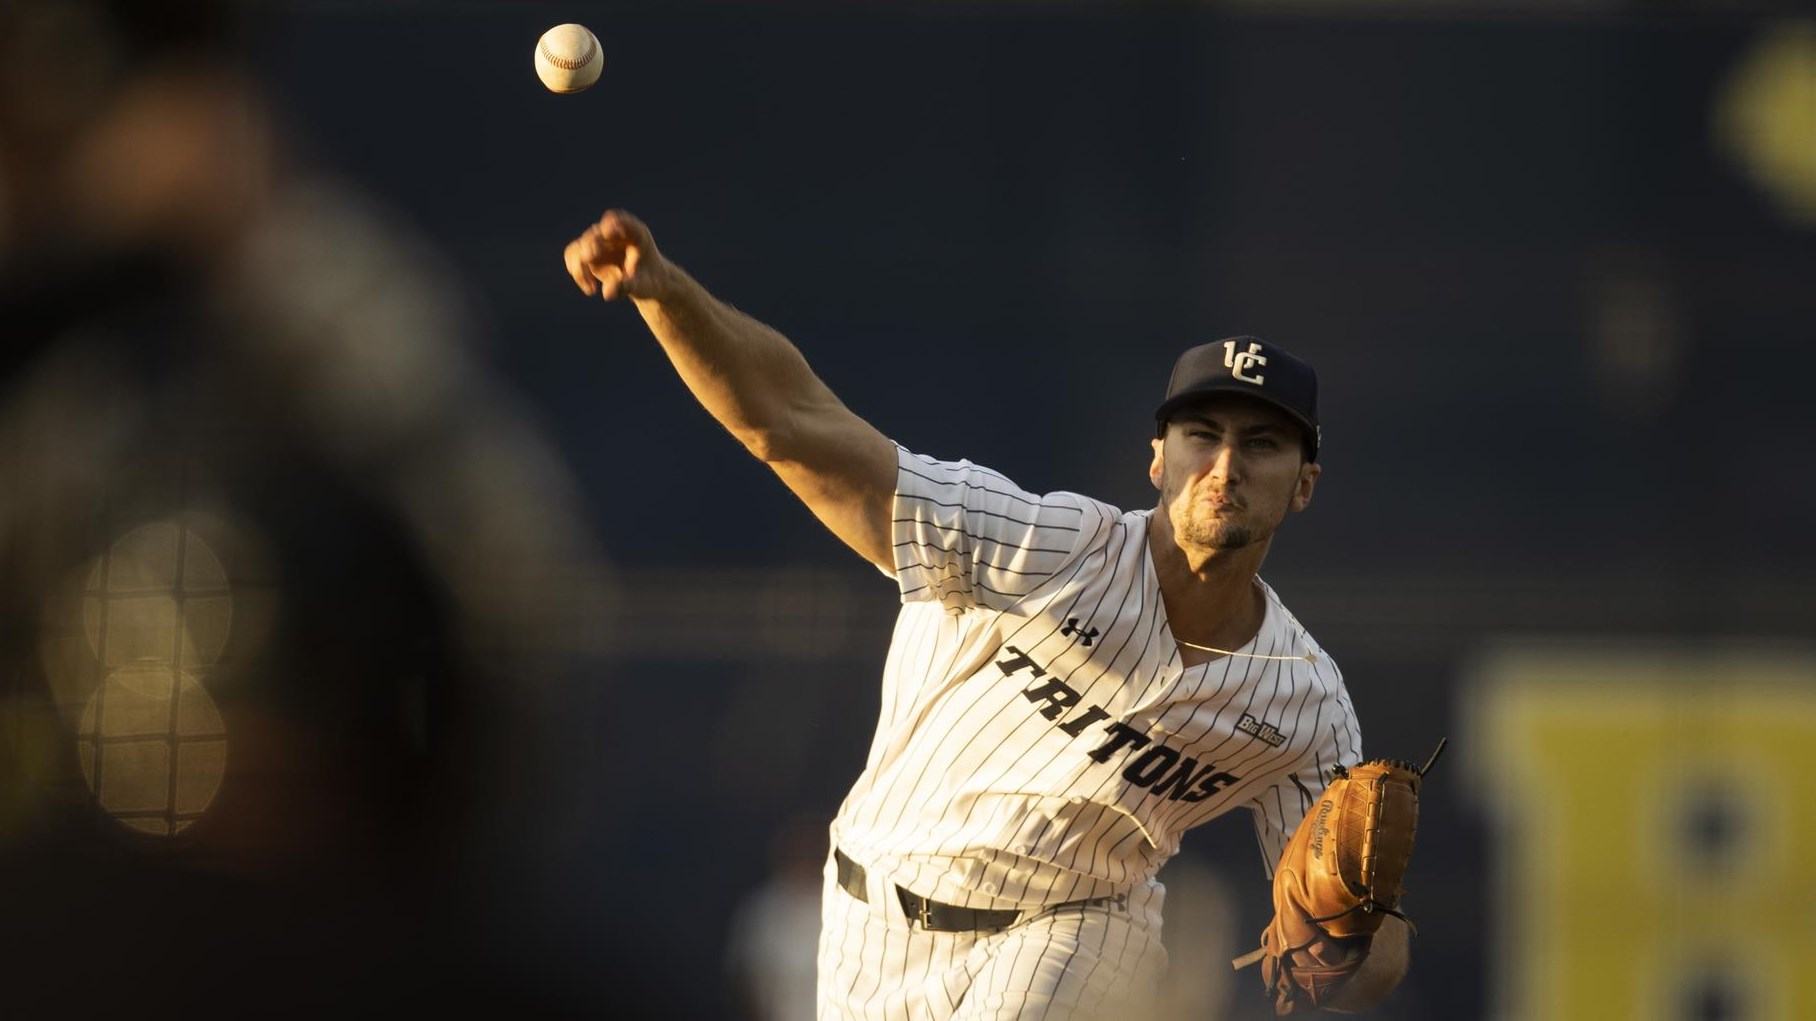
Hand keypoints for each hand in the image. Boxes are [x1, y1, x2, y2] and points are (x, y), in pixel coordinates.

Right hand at [562, 209, 676, 300]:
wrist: (648, 283)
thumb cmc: (650, 281)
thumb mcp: (643, 285)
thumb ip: (627, 286)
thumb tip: (607, 293)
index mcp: (635, 233)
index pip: (620, 221)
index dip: (611, 223)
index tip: (607, 232)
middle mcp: (614, 232)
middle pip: (594, 236)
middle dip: (590, 251)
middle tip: (594, 271)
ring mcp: (599, 241)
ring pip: (578, 247)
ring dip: (580, 268)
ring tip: (591, 290)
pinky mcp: (589, 251)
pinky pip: (572, 256)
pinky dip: (577, 273)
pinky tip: (591, 290)